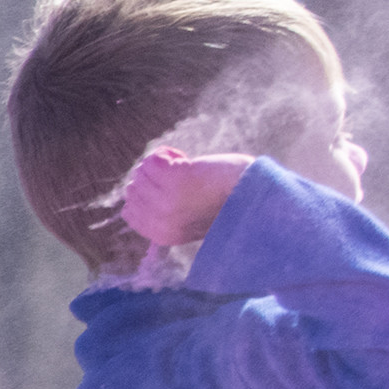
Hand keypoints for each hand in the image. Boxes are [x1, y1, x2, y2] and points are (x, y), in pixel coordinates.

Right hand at [116, 148, 253, 249]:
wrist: (259, 194)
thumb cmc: (229, 202)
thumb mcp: (190, 219)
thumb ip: (164, 216)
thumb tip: (134, 200)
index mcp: (164, 235)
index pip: (129, 212)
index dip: (147, 194)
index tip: (169, 189)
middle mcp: (163, 221)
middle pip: (133, 189)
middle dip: (153, 178)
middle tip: (183, 177)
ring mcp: (169, 201)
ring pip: (142, 172)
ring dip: (161, 164)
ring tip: (188, 168)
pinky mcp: (178, 179)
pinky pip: (152, 159)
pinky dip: (165, 153)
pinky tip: (185, 158)